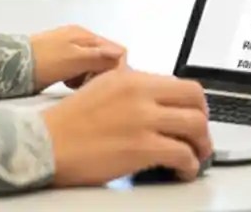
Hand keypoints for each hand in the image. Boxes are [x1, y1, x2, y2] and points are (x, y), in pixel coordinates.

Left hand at [29, 25, 125, 91]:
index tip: (108, 85)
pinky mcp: (60, 58)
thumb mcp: (73, 60)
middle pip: (106, 58)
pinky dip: (78, 78)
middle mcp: (80, 38)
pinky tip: (68, 85)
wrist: (10, 65)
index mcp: (85, 36)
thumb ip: (98, 57)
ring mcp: (69, 47)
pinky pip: (79, 69)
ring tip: (76, 87)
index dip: (117, 69)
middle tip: (89, 87)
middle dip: (103, 74)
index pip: (117, 51)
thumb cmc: (43, 63)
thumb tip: (123, 53)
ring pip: (93, 65)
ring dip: (90, 77)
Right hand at [40, 69, 211, 185]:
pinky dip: (190, 166)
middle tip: (200, 137)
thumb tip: (153, 101)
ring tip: (196, 156)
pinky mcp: (143, 147)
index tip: (192, 115)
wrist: (46, 143)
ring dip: (202, 145)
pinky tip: (183, 171)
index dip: (193, 104)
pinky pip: (183, 154)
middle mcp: (140, 93)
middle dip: (204, 120)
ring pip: (195, 126)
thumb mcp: (100, 89)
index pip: (180, 84)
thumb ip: (129, 90)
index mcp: (130, 78)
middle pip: (195, 100)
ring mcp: (143, 119)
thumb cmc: (67, 124)